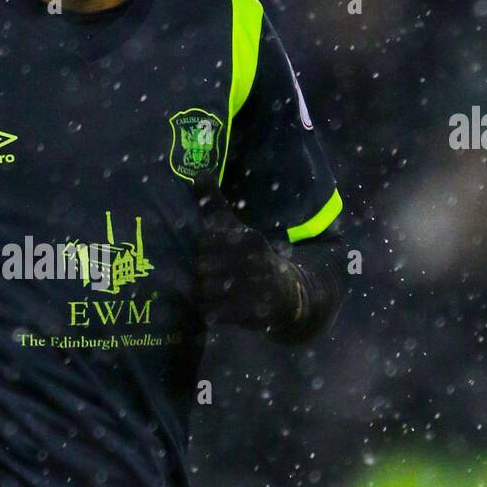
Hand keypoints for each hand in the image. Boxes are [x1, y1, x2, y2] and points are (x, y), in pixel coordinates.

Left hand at [192, 171, 302, 330]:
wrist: (287, 293)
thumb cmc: (251, 257)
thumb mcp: (237, 228)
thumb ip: (215, 203)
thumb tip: (199, 172)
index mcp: (248, 238)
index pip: (204, 242)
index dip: (203, 251)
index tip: (214, 254)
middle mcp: (252, 262)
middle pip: (201, 268)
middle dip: (203, 273)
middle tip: (215, 276)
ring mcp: (253, 289)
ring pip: (204, 291)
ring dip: (204, 293)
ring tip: (218, 291)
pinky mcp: (250, 314)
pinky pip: (211, 313)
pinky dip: (211, 311)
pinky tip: (221, 307)